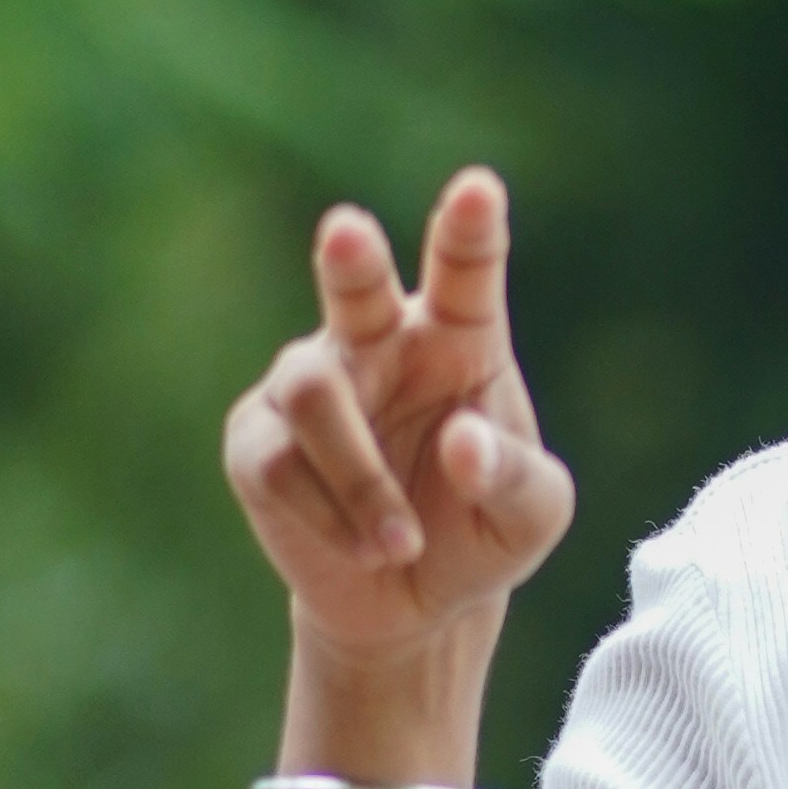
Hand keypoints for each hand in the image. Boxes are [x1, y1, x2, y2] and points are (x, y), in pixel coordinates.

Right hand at [222, 168, 573, 656]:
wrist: (412, 601)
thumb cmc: (480, 530)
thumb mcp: (530, 516)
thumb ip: (514, 476)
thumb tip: (461, 443)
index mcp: (459, 334)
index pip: (465, 270)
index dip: (470, 228)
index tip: (480, 188)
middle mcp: (378, 340)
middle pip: (354, 283)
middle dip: (350, 259)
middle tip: (347, 232)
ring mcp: (310, 382)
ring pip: (315, 396)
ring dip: (361, 477)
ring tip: (403, 541)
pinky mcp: (257, 439)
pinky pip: (279, 464)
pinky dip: (330, 515)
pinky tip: (367, 548)